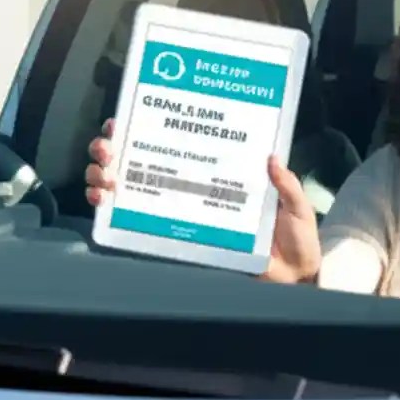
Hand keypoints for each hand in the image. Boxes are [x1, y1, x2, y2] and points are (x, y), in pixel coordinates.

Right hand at [83, 119, 320, 284]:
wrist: (291, 281)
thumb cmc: (296, 240)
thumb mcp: (295, 207)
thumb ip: (285, 184)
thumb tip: (271, 158)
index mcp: (219, 170)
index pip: (179, 141)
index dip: (146, 126)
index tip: (126, 118)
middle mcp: (191, 186)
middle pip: (137, 159)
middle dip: (111, 150)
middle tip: (109, 150)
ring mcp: (178, 211)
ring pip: (125, 186)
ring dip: (103, 177)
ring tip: (106, 178)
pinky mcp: (174, 237)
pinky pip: (136, 222)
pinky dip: (112, 211)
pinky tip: (106, 203)